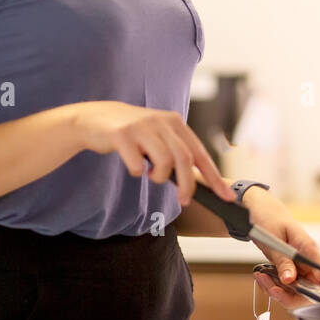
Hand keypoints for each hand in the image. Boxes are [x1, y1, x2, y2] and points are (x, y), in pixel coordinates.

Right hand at [72, 101, 236, 205]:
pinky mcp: (121, 135)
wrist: (93, 119)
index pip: (200, 153)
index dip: (214, 177)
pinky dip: (136, 171)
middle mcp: (160, 121)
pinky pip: (136, 165)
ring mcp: (141, 127)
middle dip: (187, 184)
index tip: (226, 196)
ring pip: (164, 161)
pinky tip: (133, 165)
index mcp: (174, 122)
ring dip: (158, 176)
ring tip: (149, 173)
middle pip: (185, 158)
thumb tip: (199, 180)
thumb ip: (176, 150)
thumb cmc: (131, 132)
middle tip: (183, 200)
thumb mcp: (157, 135)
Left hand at [245, 189, 319, 308]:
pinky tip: (262, 276)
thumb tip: (290, 280)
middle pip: (310, 291)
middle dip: (290, 296)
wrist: (259, 210)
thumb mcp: (274, 239)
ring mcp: (298, 267)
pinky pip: (284, 287)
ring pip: (295, 292)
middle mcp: (307, 261)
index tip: (308, 296)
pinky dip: (272, 286)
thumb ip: (283, 260)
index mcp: (309, 249)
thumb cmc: (269, 218)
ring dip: (277, 291)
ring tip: (262, 278)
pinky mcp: (288, 270)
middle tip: (272, 289)